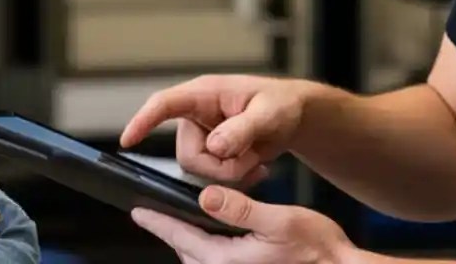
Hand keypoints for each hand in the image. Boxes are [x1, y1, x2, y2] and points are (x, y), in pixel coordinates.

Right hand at [121, 75, 312, 187]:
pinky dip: (236, 180)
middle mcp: (196, 116)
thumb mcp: (269, 114)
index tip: (128, 140)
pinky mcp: (211, 155)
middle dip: (220, 167)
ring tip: (256, 158)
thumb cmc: (281, 104)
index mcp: (204, 95)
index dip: (143, 121)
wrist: (293, 117)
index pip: (165, 104)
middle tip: (251, 159)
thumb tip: (215, 146)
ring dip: (231, 174)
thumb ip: (242, 129)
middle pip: (188, 155)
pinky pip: (212, 181)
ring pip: (199, 172)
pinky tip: (255, 167)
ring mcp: (202, 137)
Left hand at [132, 185, 355, 263]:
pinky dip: (206, 251)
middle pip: (186, 252)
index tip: (138, 211)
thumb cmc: (318, 249)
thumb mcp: (280, 221)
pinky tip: (213, 238)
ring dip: (188, 243)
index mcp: (228, 259)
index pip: (181, 237)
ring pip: (199, 261)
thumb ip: (239, 209)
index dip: (158, 222)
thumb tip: (204, 198)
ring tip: (181, 223)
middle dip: (171, 233)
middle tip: (155, 213)